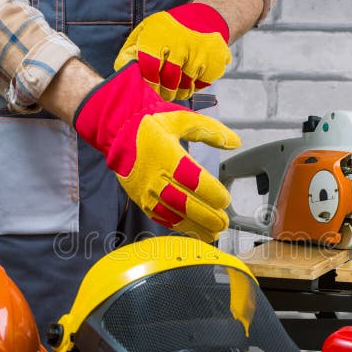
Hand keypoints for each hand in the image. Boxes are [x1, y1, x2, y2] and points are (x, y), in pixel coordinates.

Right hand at [74, 62, 240, 241]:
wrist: (116, 131)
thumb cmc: (151, 123)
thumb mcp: (182, 119)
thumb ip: (211, 131)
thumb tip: (235, 142)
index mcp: (166, 154)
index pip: (192, 179)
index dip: (210, 193)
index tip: (225, 199)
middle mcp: (154, 175)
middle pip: (184, 202)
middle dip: (206, 216)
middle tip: (224, 223)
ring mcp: (146, 190)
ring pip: (172, 214)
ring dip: (194, 226)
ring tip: (213, 233)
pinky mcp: (140, 199)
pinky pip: (160, 217)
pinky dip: (178, 226)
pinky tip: (193, 230)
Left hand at [113, 3, 231, 101]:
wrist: (203, 19)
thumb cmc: (167, 31)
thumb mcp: (147, 31)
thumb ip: (131, 50)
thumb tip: (121, 70)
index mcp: (160, 35)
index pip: (151, 67)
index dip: (149, 83)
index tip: (149, 89)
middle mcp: (181, 43)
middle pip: (169, 80)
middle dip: (164, 92)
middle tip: (161, 93)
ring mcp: (200, 53)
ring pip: (185, 86)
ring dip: (178, 92)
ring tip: (174, 88)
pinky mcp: (215, 62)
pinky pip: (200, 85)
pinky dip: (193, 87)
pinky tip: (190, 78)